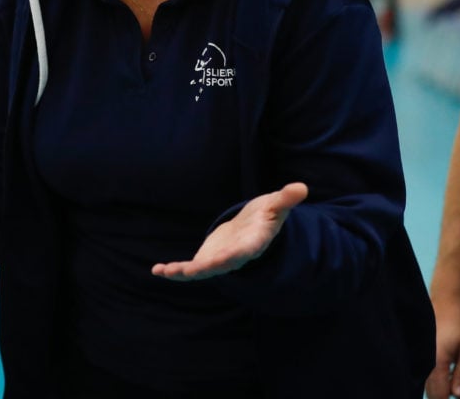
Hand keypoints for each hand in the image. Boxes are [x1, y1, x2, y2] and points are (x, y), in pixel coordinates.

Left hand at [151, 182, 307, 280]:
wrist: (253, 227)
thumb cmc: (266, 215)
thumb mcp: (275, 205)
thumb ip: (286, 199)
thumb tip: (302, 187)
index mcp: (251, 245)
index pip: (243, 252)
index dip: (232, 256)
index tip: (221, 260)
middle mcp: (234, 257)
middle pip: (219, 266)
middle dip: (203, 268)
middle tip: (188, 271)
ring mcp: (219, 261)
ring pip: (200, 271)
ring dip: (183, 272)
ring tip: (164, 271)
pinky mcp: (206, 260)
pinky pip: (189, 269)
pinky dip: (174, 271)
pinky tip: (157, 270)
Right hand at [425, 297, 459, 398]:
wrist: (445, 300)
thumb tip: (458, 396)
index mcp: (437, 362)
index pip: (439, 394)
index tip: (455, 396)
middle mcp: (424, 360)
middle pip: (429, 390)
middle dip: (441, 395)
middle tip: (454, 388)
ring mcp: (420, 354)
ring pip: (425, 381)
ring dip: (436, 386)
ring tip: (450, 379)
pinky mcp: (419, 348)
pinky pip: (423, 370)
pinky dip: (432, 376)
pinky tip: (443, 371)